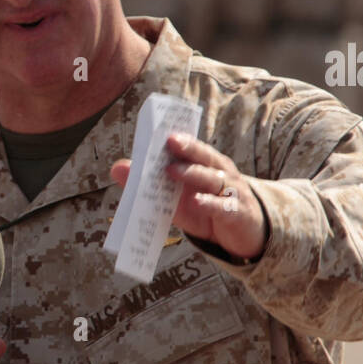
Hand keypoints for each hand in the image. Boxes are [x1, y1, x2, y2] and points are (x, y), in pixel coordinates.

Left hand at [110, 132, 268, 260]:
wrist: (245, 234)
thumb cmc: (207, 209)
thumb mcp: (177, 199)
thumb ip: (150, 185)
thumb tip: (117, 167)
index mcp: (206, 163)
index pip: (191, 146)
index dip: (178, 137)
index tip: (159, 129)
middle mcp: (221, 172)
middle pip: (204, 156)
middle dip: (187, 147)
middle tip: (168, 141)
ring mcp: (231, 191)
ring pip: (213, 178)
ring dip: (193, 173)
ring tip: (171, 170)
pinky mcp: (237, 213)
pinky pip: (224, 207)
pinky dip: (210, 204)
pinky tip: (197, 202)